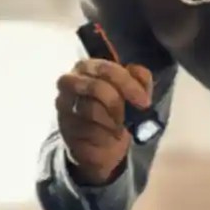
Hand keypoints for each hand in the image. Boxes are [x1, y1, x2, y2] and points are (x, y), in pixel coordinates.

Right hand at [54, 58, 153, 185]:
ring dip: (112, 121)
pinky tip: (111, 136)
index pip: (106, 69)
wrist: (101, 142)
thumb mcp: (132, 92)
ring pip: (90, 109)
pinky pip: (88, 129)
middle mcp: (70, 82)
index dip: (128, 84)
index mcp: (87, 67)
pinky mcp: (65, 127)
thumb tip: (137, 72)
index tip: (144, 101)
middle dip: (118, 103)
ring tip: (120, 126)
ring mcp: (65, 105)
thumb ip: (139, 79)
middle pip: (95, 87)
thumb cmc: (114, 110)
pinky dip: (105, 135)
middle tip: (133, 116)